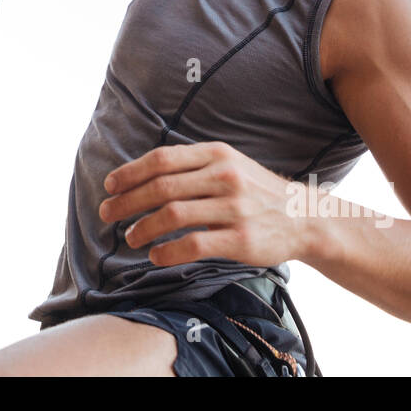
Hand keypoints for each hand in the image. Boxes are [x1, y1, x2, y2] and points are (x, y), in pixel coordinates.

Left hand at [97, 141, 317, 267]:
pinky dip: (167, 251)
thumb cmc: (255, 192)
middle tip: (107, 214)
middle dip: (127, 201)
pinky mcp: (241, 239)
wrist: (303, 218)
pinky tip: (155, 255)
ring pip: (173, 215)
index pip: (162, 159)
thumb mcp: (228, 164)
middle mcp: (224, 177)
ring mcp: (234, 208)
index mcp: (217, 154)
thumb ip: (191, 166)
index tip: (109, 185)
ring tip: (130, 238)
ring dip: (143, 228)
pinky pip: (194, 244)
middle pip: (162, 187)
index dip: (130, 172)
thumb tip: (141, 174)